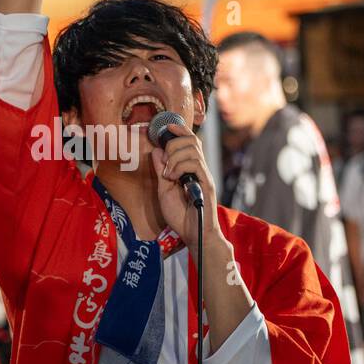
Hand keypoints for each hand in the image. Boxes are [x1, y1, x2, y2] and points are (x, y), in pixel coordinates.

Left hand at [151, 123, 218, 250]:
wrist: (194, 235)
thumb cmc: (181, 216)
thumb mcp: (164, 190)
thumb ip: (161, 171)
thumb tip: (156, 150)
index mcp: (191, 169)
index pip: (190, 141)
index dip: (179, 130)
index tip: (166, 128)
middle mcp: (200, 169)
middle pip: (193, 139)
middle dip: (174, 143)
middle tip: (165, 160)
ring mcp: (204, 175)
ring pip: (193, 149)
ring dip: (175, 156)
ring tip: (168, 173)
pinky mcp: (206, 184)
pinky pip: (195, 163)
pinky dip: (179, 166)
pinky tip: (173, 178)